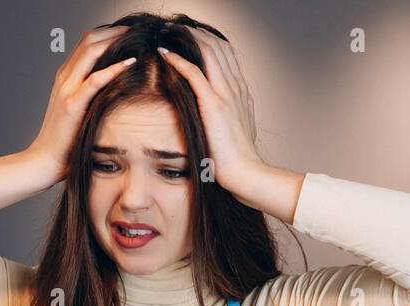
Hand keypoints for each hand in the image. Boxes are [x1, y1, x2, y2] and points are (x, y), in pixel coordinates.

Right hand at [26, 26, 136, 183]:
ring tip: (135, 40)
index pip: (86, 43)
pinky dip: (113, 69)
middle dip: (114, 31)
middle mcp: (64, 77)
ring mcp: (66, 89)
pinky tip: (130, 64)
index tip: (128, 33)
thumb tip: (116, 91)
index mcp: (65, 77)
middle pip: (89, 40)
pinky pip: (94, 80)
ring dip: (114, 42)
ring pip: (90, 52)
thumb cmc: (65, 141)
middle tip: (136, 31)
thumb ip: (91, 97)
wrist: (44, 160)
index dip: (108, 33)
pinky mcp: (72, 104)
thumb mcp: (79, 112)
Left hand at [158, 28, 262, 194]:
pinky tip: (164, 53)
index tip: (191, 36)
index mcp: (241, 92)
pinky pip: (193, 72)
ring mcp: (226, 94)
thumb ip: (228, 115)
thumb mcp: (236, 130)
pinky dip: (177, 59)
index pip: (227, 53)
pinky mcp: (213, 104)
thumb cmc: (237, 159)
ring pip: (208, 51)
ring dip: (187, 38)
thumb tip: (216, 113)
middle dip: (196, 32)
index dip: (209, 40)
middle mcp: (236, 87)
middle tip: (176, 29)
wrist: (245, 172)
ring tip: (169, 33)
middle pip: (219, 45)